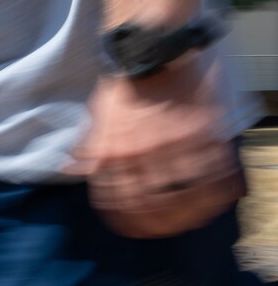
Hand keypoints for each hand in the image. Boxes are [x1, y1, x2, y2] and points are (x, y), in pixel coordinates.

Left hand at [72, 55, 244, 237]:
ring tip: (192, 221)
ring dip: (190, 213)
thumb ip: (88, 148)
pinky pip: (212, 172)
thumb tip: (69, 170)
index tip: (133, 229)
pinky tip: (216, 200)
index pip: (115, 200)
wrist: (150, 54)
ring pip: (184, 193)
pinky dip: (216, 190)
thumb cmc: (122, 88)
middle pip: (150, 203)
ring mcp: (172, 144)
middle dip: (158, 224)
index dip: (125, 220)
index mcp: (111, 152)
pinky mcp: (201, 133)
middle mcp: (140, 152)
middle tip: (164, 231)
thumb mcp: (96, 119)